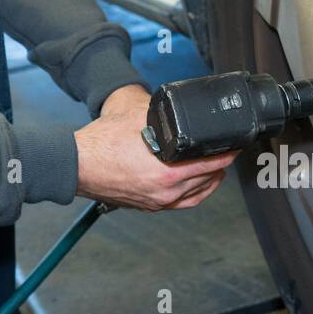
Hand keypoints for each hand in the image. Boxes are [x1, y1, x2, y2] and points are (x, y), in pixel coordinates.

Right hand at [74, 83, 235, 211]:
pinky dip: (193, 192)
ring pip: (196, 195)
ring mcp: (156, 202)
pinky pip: (180, 203)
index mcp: (166, 173)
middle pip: (208, 181)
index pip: (211, 164)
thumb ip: (164, 115)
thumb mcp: (137, 116)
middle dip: (221, 165)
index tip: (236, 144)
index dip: (227, 152)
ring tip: (216, 167)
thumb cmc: (100, 144)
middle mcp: (164, 193)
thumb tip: (180, 108)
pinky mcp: (147, 205)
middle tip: (228, 151)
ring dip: (210, 181)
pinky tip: (194, 183)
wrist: (76, 163)